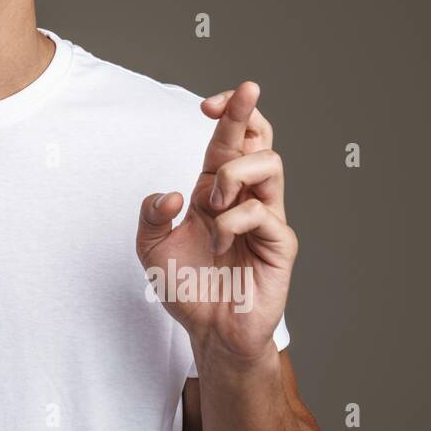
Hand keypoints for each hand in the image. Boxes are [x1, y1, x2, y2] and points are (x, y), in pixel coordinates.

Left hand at [135, 81, 296, 365]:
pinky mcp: (279, 244)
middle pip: (260, 139)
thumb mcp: (150, 246)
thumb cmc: (186, 285)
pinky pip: (263, 214)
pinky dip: (232, 223)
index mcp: (216, 189)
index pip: (229, 140)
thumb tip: (174, 193)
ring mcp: (266, 218)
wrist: (208, 331)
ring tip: (212, 203)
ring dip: (234, 174)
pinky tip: (219, 244)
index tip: (207, 103)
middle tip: (236, 99)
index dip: (226, 113)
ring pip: (269, 165)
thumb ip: (150, 214)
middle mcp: (244, 196)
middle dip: (247, 113)